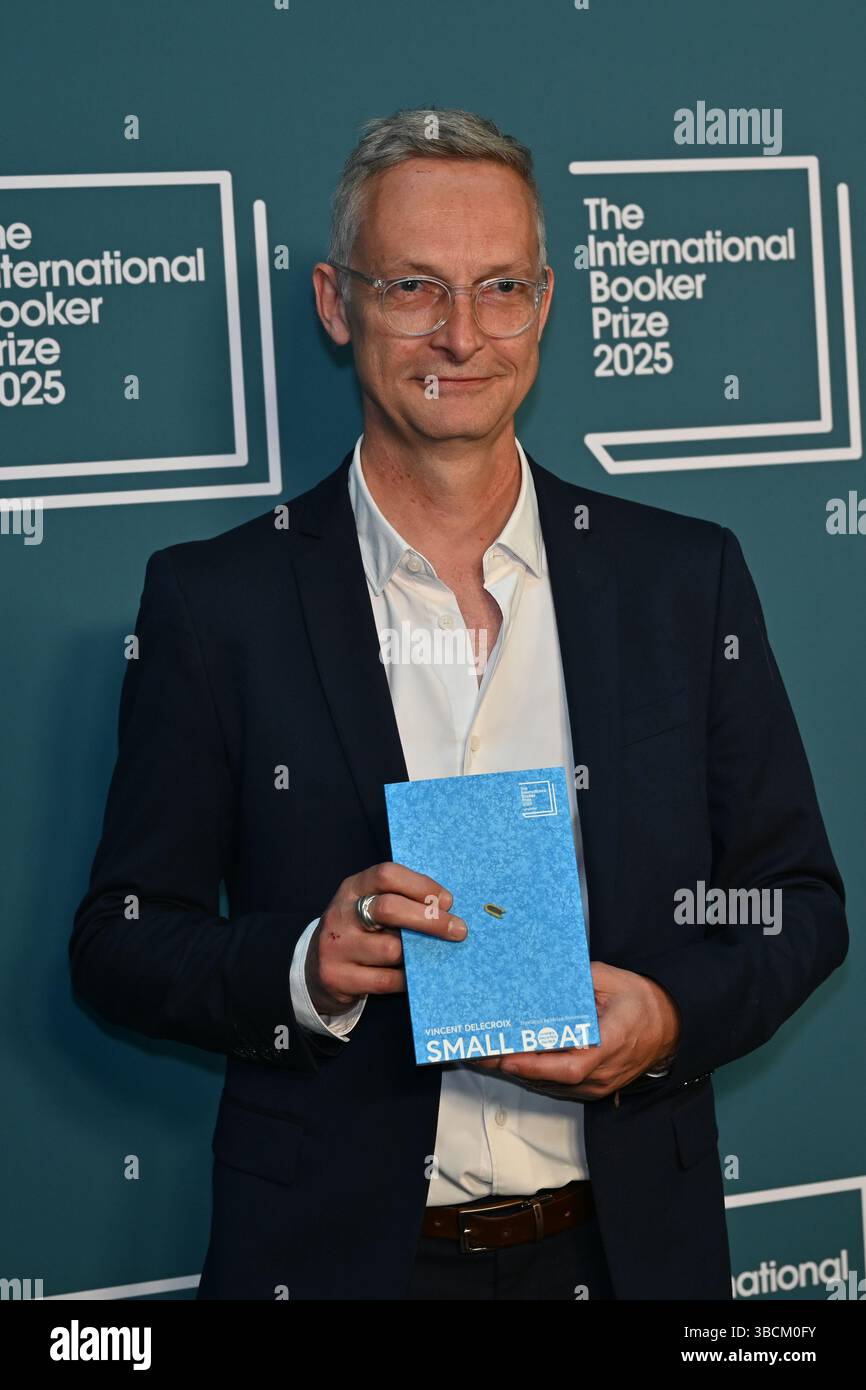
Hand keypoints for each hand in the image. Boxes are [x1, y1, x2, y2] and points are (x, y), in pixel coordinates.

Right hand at [305, 861, 466, 1014]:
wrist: (317, 969)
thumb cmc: (360, 932)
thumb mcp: (371, 907)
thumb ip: (401, 902)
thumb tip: (446, 908)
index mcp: (353, 888)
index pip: (386, 875)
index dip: (421, 885)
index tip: (447, 901)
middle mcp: (340, 913)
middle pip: (388, 908)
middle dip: (429, 919)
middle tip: (458, 929)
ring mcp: (336, 946)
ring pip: (391, 949)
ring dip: (417, 953)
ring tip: (426, 954)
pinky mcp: (337, 977)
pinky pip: (386, 980)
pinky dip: (406, 978)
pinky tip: (413, 975)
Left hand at [463, 961, 680, 1100]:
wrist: (671, 1026)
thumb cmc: (641, 1000)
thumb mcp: (611, 979)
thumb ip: (579, 979)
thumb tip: (543, 975)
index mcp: (610, 1043)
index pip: (567, 1064)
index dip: (534, 1064)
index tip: (504, 1055)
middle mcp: (603, 1072)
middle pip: (551, 1079)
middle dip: (513, 1067)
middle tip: (478, 1052)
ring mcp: (600, 1085)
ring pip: (552, 1086)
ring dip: (518, 1073)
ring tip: (484, 1056)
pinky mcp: (595, 1088)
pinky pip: (559, 1087)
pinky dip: (534, 1076)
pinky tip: (511, 1061)